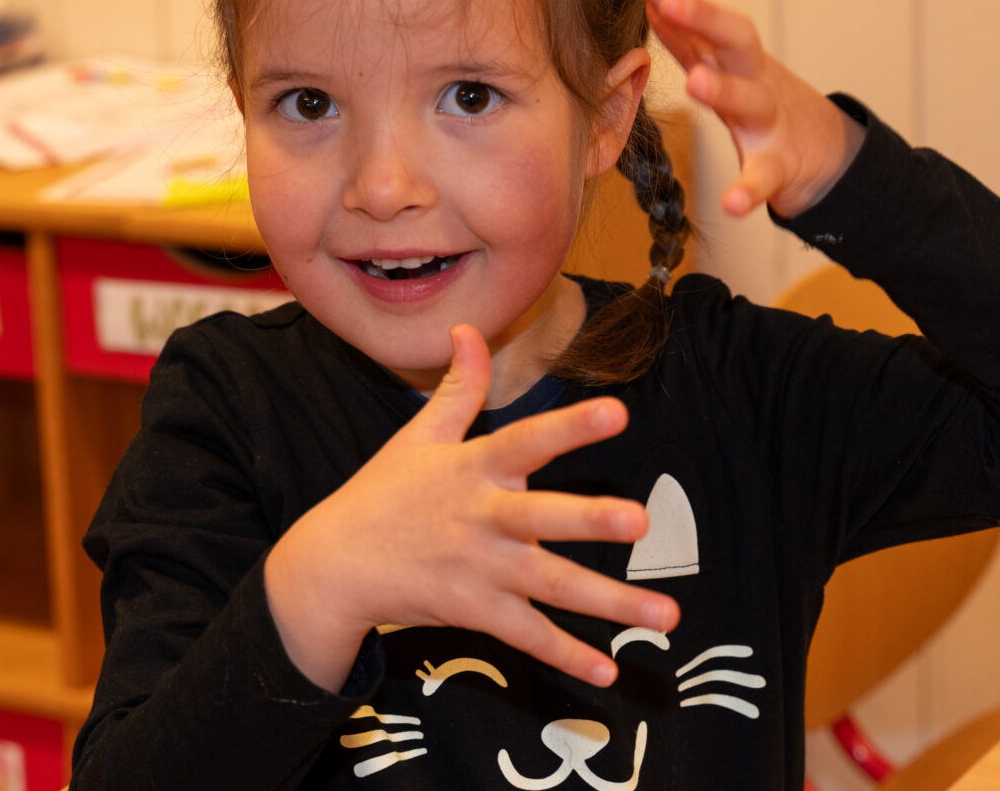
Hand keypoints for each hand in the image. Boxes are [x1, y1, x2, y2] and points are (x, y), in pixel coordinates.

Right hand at [264, 325, 679, 692]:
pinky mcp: (473, 612)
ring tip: (665, 615)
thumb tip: (469, 328)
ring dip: (609, 602)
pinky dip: (566, 655)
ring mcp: (479, 569)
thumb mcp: (417, 436)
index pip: (526, 439)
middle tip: (641, 521)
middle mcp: (481, 518)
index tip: (617, 413)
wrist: (333, 566)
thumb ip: (459, 387)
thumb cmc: (382, 495)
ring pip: (550, 586)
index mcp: (472, 468)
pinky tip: (608, 670)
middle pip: (541, 518)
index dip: (570, 427)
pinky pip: (527, 636)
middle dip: (590, 519)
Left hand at [606, 0, 864, 217]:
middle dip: (700, 15)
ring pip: (749, 100)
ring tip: (696, 83)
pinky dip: (749, 190)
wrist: (825, 150)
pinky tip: (732, 203)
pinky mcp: (780, 164)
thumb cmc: (761, 96)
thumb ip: (686, 29)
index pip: (687, 4)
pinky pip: (764, 178)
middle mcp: (750, 74)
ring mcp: (768, 118)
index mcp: (726, 49)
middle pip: (729, 36)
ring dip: (724, 90)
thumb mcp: (723, 59)